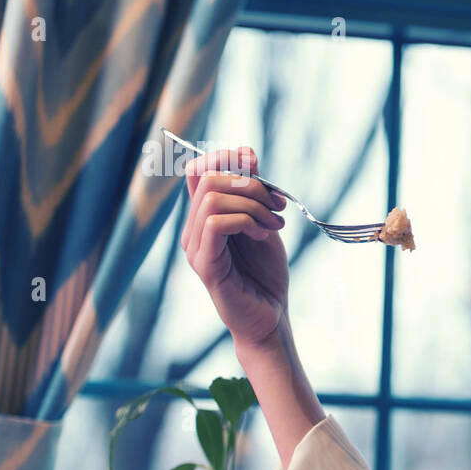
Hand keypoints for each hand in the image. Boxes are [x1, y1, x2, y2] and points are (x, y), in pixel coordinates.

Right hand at [181, 147, 289, 347]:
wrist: (270, 316)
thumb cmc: (265, 273)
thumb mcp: (263, 222)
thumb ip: (252, 193)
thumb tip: (246, 153)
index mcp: (204, 217)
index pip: (198, 169)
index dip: (226, 156)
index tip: (257, 165)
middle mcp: (193, 230)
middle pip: (207, 177)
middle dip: (250, 183)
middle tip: (278, 205)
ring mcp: (195, 247)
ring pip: (212, 198)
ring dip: (253, 204)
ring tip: (274, 224)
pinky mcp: (206, 265)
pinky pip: (216, 224)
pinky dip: (246, 220)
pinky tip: (263, 234)